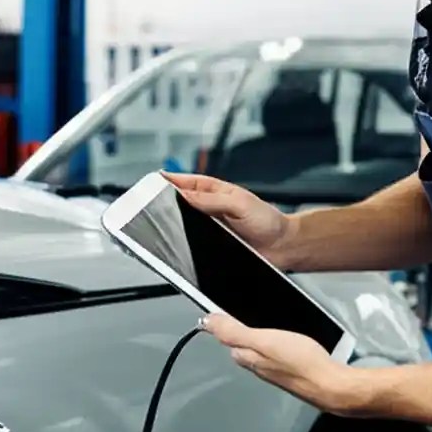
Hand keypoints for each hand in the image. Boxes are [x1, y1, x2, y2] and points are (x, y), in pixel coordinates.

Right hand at [162, 172, 295, 266]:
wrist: (282, 247)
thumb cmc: (268, 221)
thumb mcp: (240, 203)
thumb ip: (212, 199)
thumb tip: (184, 194)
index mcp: (213, 191)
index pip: (183, 183)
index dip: (166, 182)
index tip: (150, 184)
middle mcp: (207, 209)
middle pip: (176, 205)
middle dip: (162, 207)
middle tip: (148, 210)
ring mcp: (206, 229)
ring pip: (180, 227)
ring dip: (171, 229)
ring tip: (160, 229)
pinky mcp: (208, 247)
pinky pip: (189, 246)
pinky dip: (182, 247)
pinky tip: (177, 249)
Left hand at [200, 313, 370, 414]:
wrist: (330, 384)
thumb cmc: (299, 361)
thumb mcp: (264, 340)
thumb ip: (235, 332)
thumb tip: (207, 322)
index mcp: (248, 358)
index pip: (227, 340)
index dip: (222, 325)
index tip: (219, 313)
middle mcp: (258, 367)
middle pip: (242, 348)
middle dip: (238, 333)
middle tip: (236, 316)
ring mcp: (275, 371)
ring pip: (259, 353)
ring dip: (257, 339)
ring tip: (257, 326)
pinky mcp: (291, 371)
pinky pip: (276, 356)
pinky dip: (274, 346)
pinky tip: (283, 340)